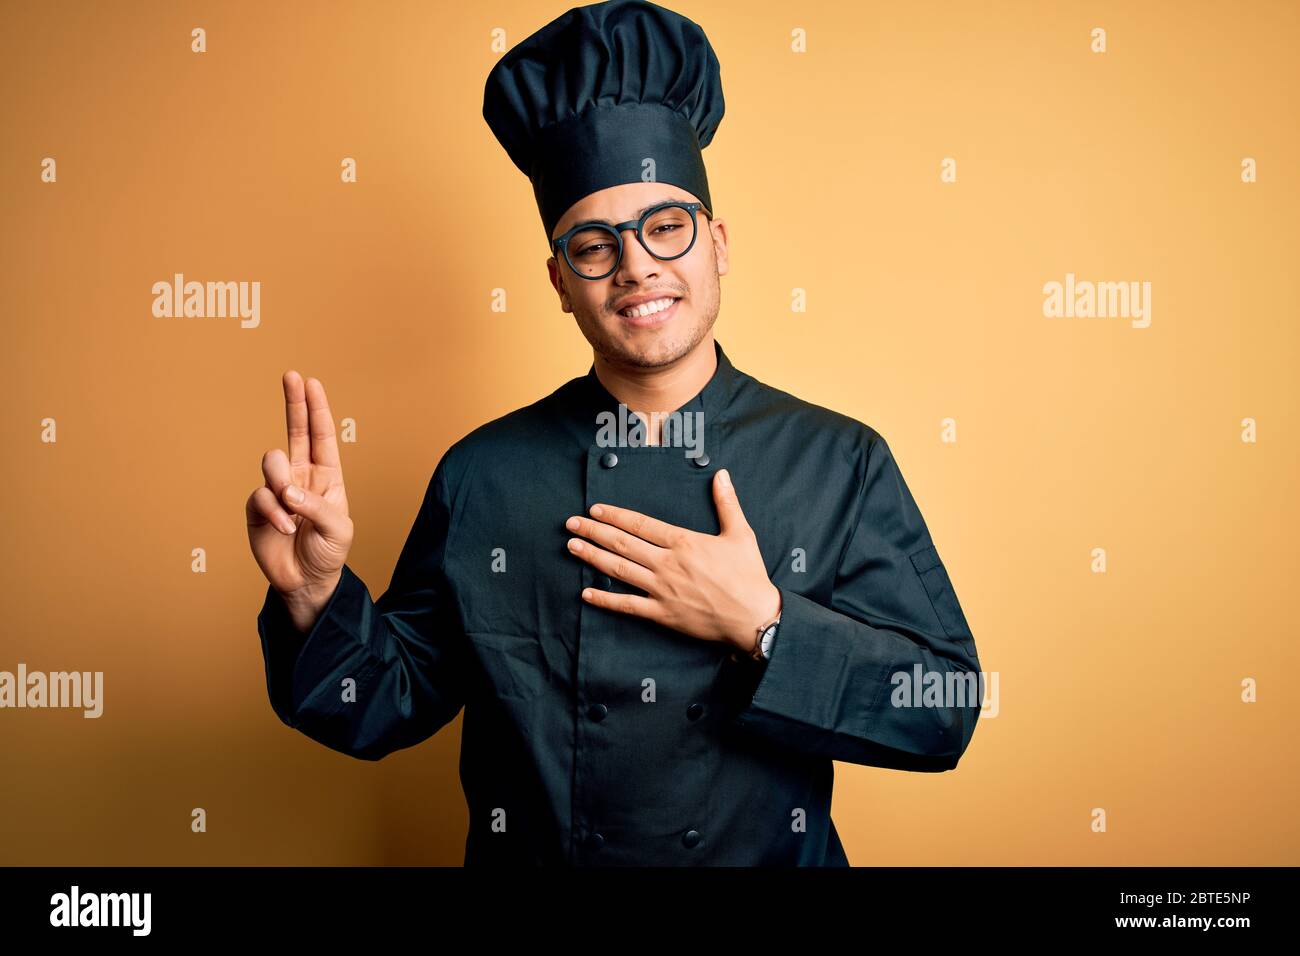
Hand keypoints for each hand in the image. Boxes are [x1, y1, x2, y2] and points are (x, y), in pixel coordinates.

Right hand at [245, 371, 353, 613]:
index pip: (321, 436)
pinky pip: (260, 496)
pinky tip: (284, 528)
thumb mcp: (338, 529)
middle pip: (294, 432)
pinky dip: (273, 512)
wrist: (307, 582)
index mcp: (327, 476)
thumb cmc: (329, 552)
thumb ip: (316, 506)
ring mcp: (278, 490)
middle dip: (293, 403)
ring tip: (292, 511)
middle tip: (290, 376)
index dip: (316, 409)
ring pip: (272, 462)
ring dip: (281, 483)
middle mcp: (301, 477)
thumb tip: (287, 490)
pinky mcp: (257, 508)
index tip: (311, 382)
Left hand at [563, 468, 781, 649]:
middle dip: (594, 532)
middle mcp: (667, 564)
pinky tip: (586, 592)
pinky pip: (628, 606)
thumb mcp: (741, 534)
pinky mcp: (662, 614)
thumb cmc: (748, 576)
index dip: (614, 516)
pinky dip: (605, 599)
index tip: (595, 510)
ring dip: (593, 557)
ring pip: (619, 570)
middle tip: (571, 524)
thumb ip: (727, 503)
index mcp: (683, 542)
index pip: (640, 524)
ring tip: (572, 547)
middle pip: (623, 543)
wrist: (753, 617)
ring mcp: (662, 590)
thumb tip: (721, 474)